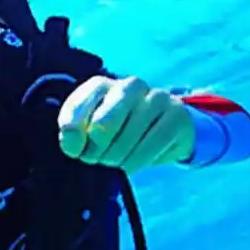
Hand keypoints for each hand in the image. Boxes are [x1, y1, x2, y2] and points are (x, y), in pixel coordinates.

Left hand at [58, 75, 195, 174]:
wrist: (159, 131)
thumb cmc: (113, 133)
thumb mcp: (86, 132)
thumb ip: (72, 136)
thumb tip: (73, 146)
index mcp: (101, 85)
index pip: (76, 110)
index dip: (72, 138)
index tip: (75, 151)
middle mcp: (130, 85)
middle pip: (103, 125)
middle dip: (96, 150)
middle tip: (96, 159)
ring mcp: (156, 97)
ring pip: (127, 138)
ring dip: (116, 159)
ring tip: (114, 161)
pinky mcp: (176, 115)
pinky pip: (151, 146)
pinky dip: (136, 161)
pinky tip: (130, 163)